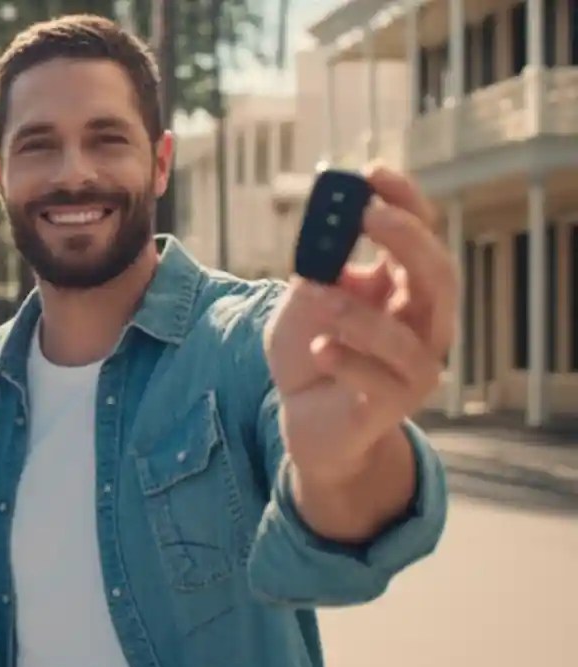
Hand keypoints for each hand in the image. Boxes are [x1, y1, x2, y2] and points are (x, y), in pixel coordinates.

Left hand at [264, 164, 456, 484]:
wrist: (304, 418)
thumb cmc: (310, 350)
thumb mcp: (306, 299)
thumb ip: (319, 265)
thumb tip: (327, 224)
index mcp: (405, 289)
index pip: (422, 235)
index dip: (405, 200)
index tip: (372, 173)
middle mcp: (422, 325)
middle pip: (438, 276)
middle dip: (405, 240)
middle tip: (365, 215)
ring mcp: (414, 369)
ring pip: (408, 337)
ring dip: (359, 312)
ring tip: (312, 294)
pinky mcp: (392, 406)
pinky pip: (380, 381)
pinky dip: (347, 359)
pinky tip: (317, 347)